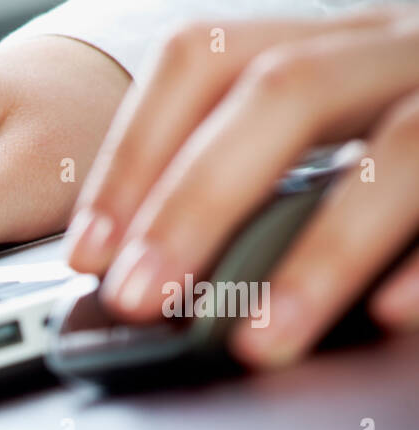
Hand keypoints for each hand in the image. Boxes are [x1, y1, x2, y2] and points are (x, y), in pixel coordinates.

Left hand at [65, 10, 418, 367]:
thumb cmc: (415, 152)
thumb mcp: (332, 137)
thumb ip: (253, 180)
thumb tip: (133, 265)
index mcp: (330, 43)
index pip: (205, 59)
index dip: (135, 153)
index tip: (89, 248)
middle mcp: (400, 45)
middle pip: (284, 92)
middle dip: (197, 201)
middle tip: (143, 297)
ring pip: (398, 149)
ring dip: (317, 252)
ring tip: (260, 338)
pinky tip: (393, 312)